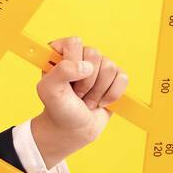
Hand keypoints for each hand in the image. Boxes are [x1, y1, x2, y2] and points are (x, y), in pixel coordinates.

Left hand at [31, 35, 128, 166]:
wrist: (74, 129)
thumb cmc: (58, 108)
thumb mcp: (49, 90)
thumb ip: (61, 71)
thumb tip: (86, 66)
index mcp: (60, 52)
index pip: (74, 43)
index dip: (72, 63)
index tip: (66, 81)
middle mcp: (80, 55)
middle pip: (95, 54)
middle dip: (86, 82)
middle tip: (77, 94)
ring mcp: (99, 65)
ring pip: (110, 66)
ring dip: (98, 91)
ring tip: (87, 99)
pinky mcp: (114, 77)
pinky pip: (123, 77)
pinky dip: (112, 94)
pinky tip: (101, 101)